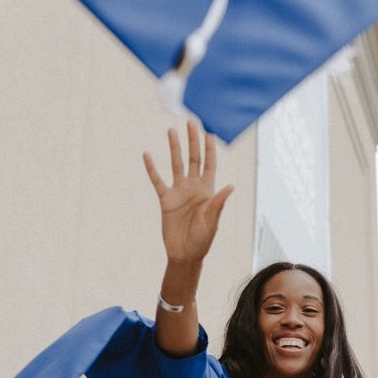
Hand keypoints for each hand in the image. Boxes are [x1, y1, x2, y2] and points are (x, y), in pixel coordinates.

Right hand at [143, 118, 233, 270]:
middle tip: (191, 122)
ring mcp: (179, 192)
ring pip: (176, 164)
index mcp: (207, 191)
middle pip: (193, 158)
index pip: (209, 164)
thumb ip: (218, 203)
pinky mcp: (166, 200)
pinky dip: (152, 168)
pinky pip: (157, 181)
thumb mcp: (212, 222)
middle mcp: (193, 187)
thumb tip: (231, 187)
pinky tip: (147, 154)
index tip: (209, 132)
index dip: (210, 149)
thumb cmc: (202, 241)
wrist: (184, 255)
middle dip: (193, 141)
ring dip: (174, 148)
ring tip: (171, 131)